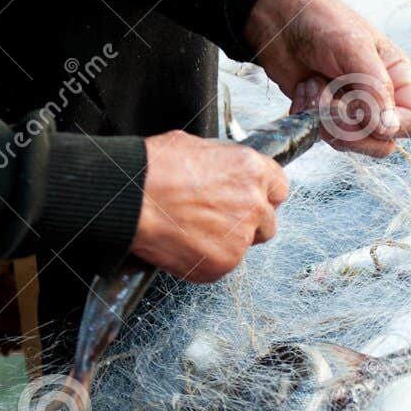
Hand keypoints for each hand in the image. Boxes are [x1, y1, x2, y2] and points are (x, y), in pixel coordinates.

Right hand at [132, 130, 287, 281]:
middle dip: (248, 224)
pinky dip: (206, 259)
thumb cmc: (153, 170)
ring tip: (193, 229)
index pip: (279, 189)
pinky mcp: (223, 262)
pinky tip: (185, 243)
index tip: (254, 200)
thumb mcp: (194, 146)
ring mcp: (240, 237)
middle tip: (218, 219)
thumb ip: (222, 164)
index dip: (264, 196)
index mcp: (250, 170)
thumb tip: (224, 171)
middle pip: (267, 223)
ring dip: (225, 241)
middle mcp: (253, 204)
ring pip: (244, 246)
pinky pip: (222, 264)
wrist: (131, 200)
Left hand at [245, 0, 410, 156]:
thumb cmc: (321, 21)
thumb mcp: (354, 47)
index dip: (393, 127)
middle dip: (354, 130)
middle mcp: (378, 97)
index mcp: (396, 77)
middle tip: (331, 106)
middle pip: (383, 141)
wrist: (278, 19)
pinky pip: (324, 136)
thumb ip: (375, 88)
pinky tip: (303, 89)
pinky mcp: (325, 117)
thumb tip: (387, 127)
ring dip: (329, 121)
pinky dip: (310, 117)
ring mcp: (351, 110)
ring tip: (314, 87)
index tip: (366, 116)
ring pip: (353, 143)